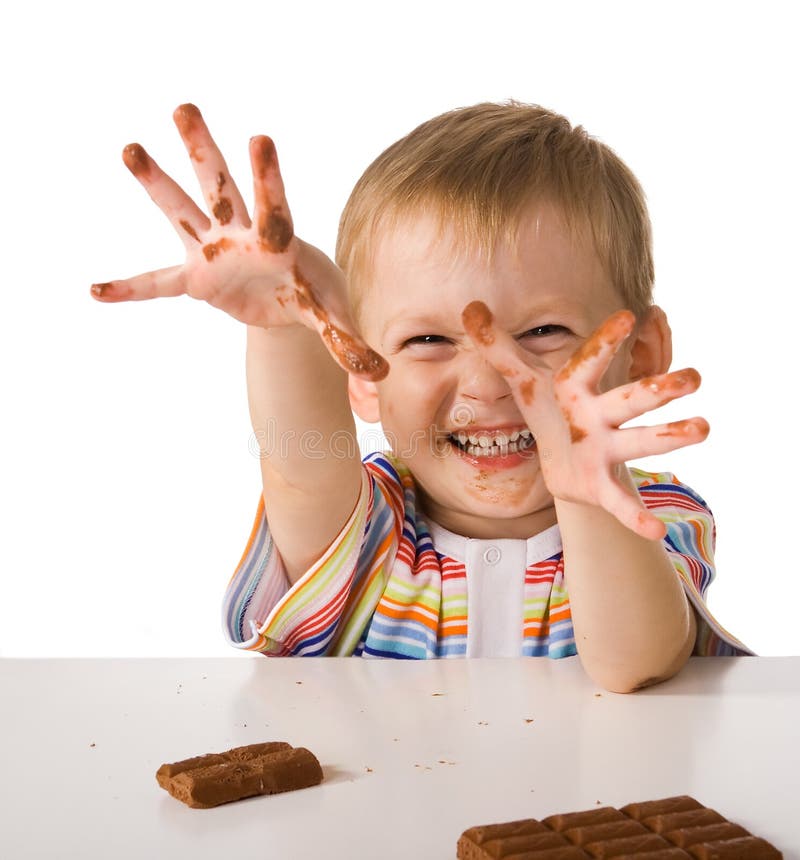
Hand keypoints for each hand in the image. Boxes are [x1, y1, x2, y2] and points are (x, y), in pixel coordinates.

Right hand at [91, 104, 386, 379]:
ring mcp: (214, 251)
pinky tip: (97, 291)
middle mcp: (241, 234)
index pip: (273, 205)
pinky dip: (131, 290)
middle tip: (184, 107)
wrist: (292, 298)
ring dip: (157, 182)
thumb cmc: (315, 294)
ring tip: (130, 149)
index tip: (260, 139)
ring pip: (182, 210)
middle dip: (205, 149)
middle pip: (221, 186)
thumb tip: (380, 373)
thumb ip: (349, 341)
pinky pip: (158, 284)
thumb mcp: (331, 316)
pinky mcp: (196, 277)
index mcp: (279, 240)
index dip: (268, 177)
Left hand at [461, 302, 708, 539]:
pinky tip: (655, 531)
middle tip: (694, 377)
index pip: (590, 361)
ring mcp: (605, 449)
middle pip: (630, 400)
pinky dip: (634, 516)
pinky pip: (619, 501)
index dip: (605, 342)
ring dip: (669, 437)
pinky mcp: (601, 484)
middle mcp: (599, 415)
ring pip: (639, 442)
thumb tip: (471, 308)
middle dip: (659, 389)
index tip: (626, 317)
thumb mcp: (520, 379)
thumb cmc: (548, 409)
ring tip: (704, 427)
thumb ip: (497, 346)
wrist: (562, 463)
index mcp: (576, 388)